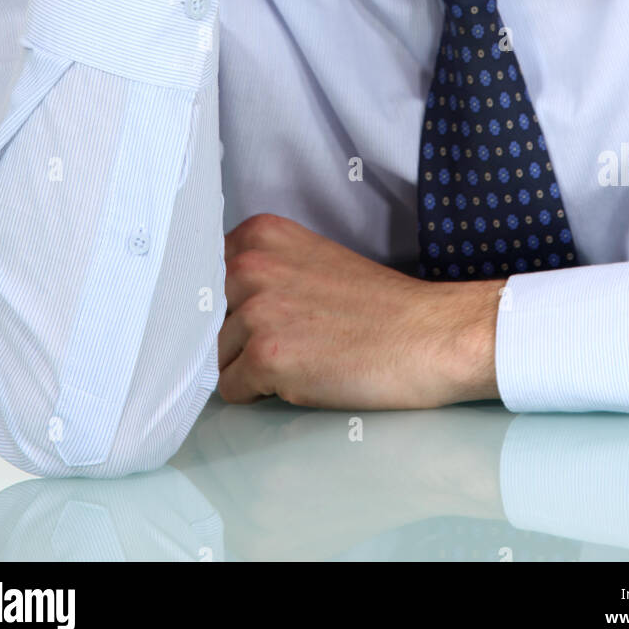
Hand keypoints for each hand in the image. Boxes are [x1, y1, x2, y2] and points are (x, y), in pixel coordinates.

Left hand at [216, 213, 501, 408]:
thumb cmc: (377, 305)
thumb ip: (259, 268)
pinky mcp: (267, 356)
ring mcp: (256, 311)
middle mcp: (250, 265)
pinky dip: (259, 394)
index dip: (223, 301)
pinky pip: (231, 390)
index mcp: (260, 234)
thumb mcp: (308, 261)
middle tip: (289, 337)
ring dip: (250, 366)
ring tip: (304, 355)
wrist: (428, 335)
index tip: (245, 312)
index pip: (199, 272)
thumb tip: (206, 300)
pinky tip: (301, 377)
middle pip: (205, 317)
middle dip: (235, 335)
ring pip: (216, 356)